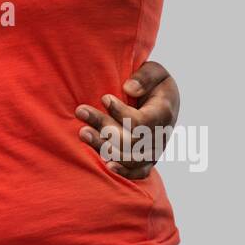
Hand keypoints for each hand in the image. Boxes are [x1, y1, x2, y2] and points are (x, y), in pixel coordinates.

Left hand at [75, 60, 179, 178]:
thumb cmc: (154, 84)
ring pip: (129, 157)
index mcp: (164, 113)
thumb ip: (145, 77)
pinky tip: (106, 164)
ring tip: (82, 132)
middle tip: (80, 111)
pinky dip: (123, 170)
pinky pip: (138, 172)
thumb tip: (129, 89)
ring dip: (103, 146)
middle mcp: (160, 136)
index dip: (121, 112)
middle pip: (131, 139)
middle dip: (103, 124)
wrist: (163, 103)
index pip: (142, 121)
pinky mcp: (146, 161)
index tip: (104, 97)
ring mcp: (154, 151)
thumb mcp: (156, 71)